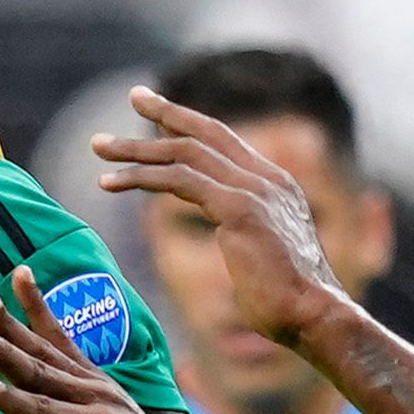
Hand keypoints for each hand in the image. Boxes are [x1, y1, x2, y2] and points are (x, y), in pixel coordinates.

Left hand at [87, 91, 350, 350]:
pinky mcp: (239, 209)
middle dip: (165, 112)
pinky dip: (141, 177)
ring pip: (185, 154)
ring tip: (100, 148)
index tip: (158, 108)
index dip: (189, 122)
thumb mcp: (266, 256)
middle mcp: (268, 179)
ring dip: (137, 149)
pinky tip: (111, 182)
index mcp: (276, 185)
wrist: (314, 317)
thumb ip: (248, 235)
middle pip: (205, 133)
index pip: (225, 140)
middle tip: (133, 95)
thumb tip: (233, 241)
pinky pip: (180, 181)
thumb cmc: (287, 304)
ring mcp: (254, 191)